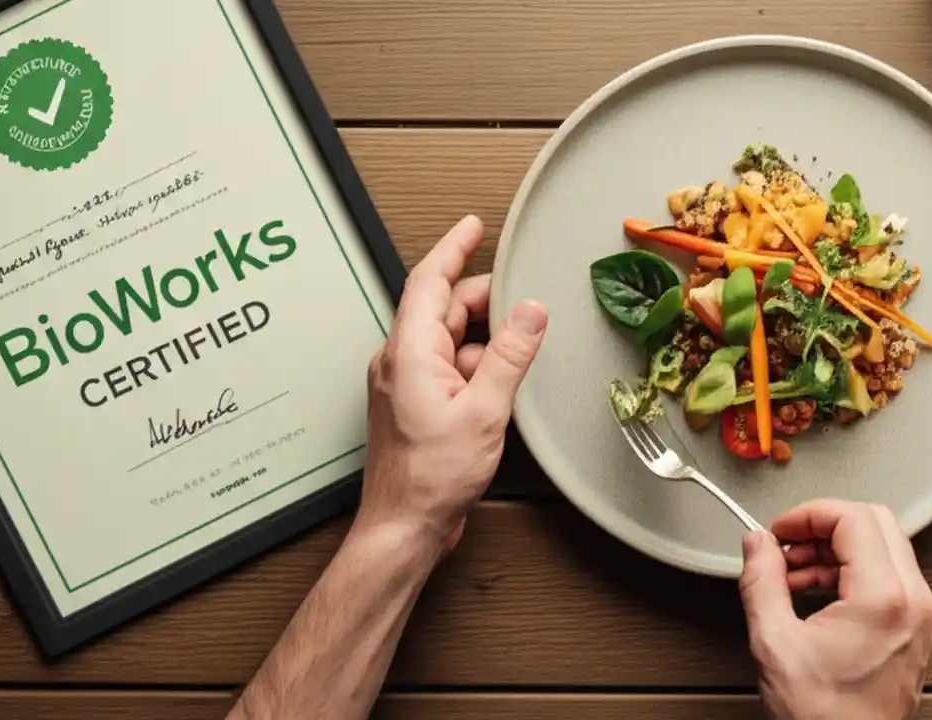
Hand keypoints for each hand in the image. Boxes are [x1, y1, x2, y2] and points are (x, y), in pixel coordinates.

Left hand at [358, 215, 546, 555]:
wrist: (404, 526)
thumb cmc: (430, 477)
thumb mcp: (484, 411)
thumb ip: (510, 356)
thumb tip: (531, 312)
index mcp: (409, 351)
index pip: (429, 280)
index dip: (454, 247)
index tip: (473, 226)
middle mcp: (400, 361)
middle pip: (443, 309)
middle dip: (483, 299)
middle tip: (523, 299)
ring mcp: (405, 384)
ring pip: (448, 340)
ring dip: (483, 340)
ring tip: (518, 352)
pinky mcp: (414, 406)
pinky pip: (447, 368)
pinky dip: (475, 367)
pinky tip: (499, 387)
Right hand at [739, 500, 931, 719]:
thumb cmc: (823, 717)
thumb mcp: (774, 642)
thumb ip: (761, 581)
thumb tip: (757, 544)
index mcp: (883, 598)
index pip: (853, 518)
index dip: (808, 514)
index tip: (780, 530)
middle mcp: (912, 602)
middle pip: (875, 523)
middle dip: (823, 526)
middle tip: (786, 545)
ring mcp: (919, 616)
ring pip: (883, 547)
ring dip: (833, 550)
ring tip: (791, 575)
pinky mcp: (914, 630)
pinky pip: (887, 577)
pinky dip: (849, 573)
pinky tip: (812, 594)